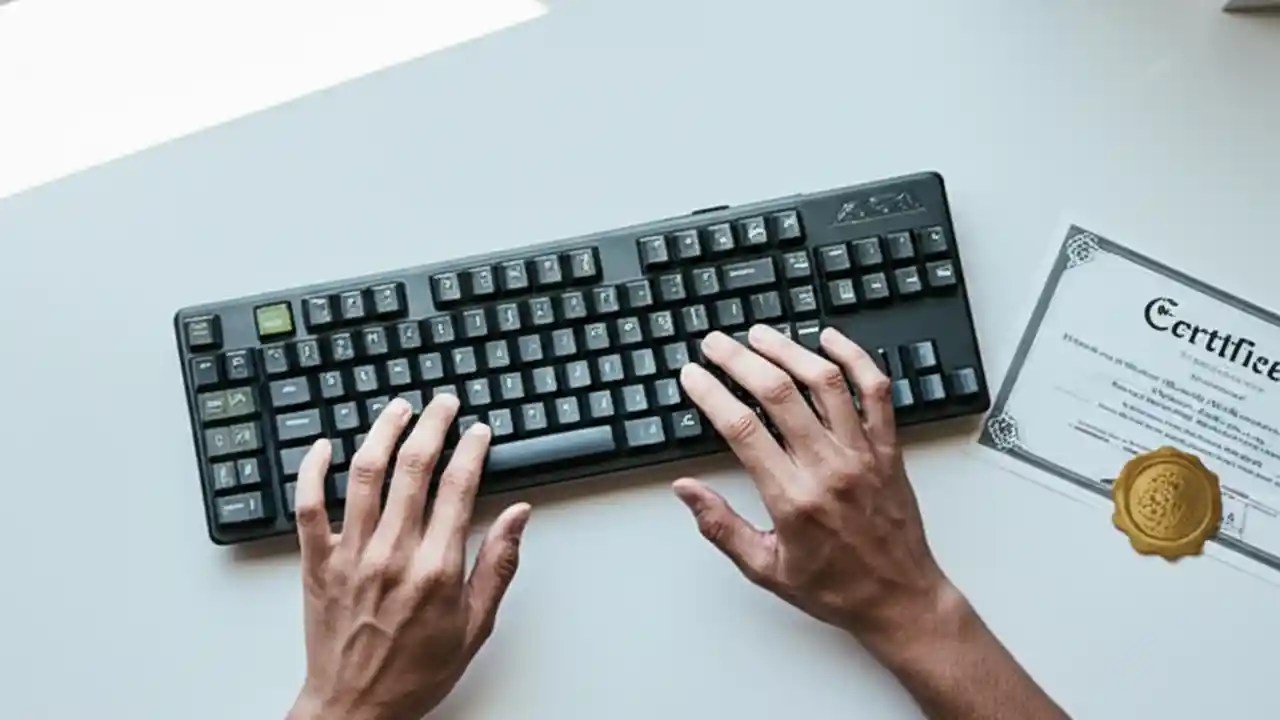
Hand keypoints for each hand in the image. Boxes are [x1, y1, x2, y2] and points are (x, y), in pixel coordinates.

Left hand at [287, 396, 530, 719]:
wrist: (355, 707)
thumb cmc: (415, 672)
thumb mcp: (475, 626)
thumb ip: (499, 565)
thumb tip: (519, 516)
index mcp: (436, 569)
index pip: (458, 487)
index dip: (472, 449)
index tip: (479, 431)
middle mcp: (392, 553)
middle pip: (414, 467)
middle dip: (433, 425)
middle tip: (443, 404)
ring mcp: (351, 555)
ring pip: (365, 473)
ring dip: (383, 431)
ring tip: (398, 408)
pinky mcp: (317, 562)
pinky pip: (309, 505)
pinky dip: (313, 470)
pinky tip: (325, 447)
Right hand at [674, 325, 954, 654]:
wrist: (900, 599)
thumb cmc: (836, 588)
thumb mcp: (765, 569)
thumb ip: (721, 526)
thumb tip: (685, 490)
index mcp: (793, 499)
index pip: (742, 429)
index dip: (712, 394)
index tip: (693, 376)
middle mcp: (829, 468)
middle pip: (779, 394)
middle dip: (740, 360)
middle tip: (716, 344)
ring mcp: (862, 453)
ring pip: (825, 383)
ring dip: (790, 350)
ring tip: (761, 334)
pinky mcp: (888, 448)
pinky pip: (875, 391)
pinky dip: (855, 358)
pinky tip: (831, 340)